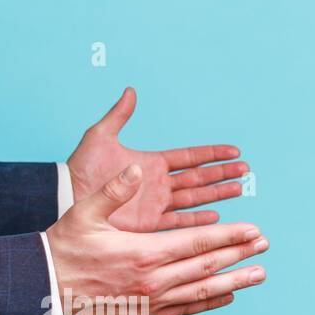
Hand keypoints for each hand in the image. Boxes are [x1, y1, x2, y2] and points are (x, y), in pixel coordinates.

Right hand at [46, 163, 268, 314]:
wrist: (46, 289)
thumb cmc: (64, 248)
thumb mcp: (84, 214)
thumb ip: (113, 191)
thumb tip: (135, 168)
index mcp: (144, 252)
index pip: (197, 242)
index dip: (229, 235)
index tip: (253, 230)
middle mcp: (154, 279)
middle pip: (207, 266)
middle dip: (239, 253)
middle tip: (265, 245)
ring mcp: (151, 300)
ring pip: (202, 290)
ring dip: (234, 281)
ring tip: (258, 274)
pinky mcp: (145, 314)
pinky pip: (186, 308)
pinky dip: (209, 302)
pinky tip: (227, 296)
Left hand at [67, 87, 247, 231]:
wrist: (67, 196)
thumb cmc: (81, 167)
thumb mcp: (100, 137)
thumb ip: (119, 115)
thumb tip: (131, 90)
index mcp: (151, 162)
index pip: (189, 157)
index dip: (211, 154)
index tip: (235, 151)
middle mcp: (157, 183)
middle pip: (198, 178)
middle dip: (222, 173)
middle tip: (247, 170)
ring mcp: (155, 204)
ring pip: (194, 199)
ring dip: (217, 194)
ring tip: (239, 189)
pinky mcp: (149, 224)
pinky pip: (179, 222)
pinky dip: (197, 220)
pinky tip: (217, 217)